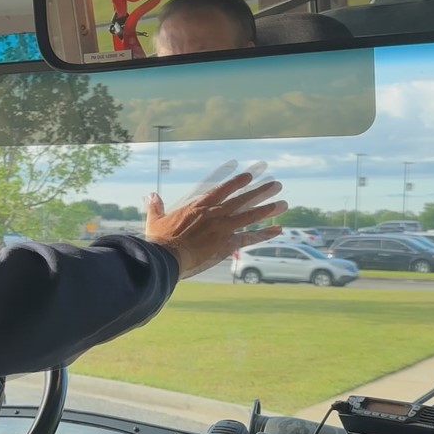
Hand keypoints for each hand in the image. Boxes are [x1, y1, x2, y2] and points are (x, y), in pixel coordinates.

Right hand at [145, 171, 286, 278]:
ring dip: (268, 208)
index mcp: (198, 206)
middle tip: (276, 184)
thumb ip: (155, 207)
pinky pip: (249, 237)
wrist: (166, 258)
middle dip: (260, 190)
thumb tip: (150, 195)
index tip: (249, 174)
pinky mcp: (226, 244)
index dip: (236, 181)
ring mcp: (222, 228)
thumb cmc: (159, 240)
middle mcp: (214, 213)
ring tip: (284, 203)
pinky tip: (278, 229)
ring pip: (250, 215)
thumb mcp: (155, 220)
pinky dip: (264, 233)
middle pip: (242, 199)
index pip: (222, 189)